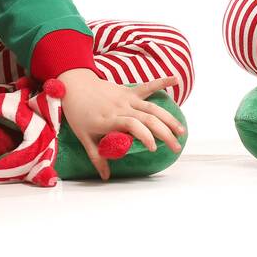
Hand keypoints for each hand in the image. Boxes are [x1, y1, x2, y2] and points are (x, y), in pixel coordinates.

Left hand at [57, 69, 184, 180]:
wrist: (75, 86)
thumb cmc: (78, 113)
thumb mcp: (84, 137)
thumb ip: (96, 157)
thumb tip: (106, 176)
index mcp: (109, 119)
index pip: (132, 125)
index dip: (145, 136)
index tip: (153, 149)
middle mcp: (120, 107)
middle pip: (148, 118)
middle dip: (164, 133)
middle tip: (176, 147)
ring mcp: (126, 98)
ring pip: (152, 107)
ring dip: (168, 118)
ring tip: (181, 131)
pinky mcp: (129, 91)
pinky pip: (147, 87)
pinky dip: (162, 82)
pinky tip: (176, 79)